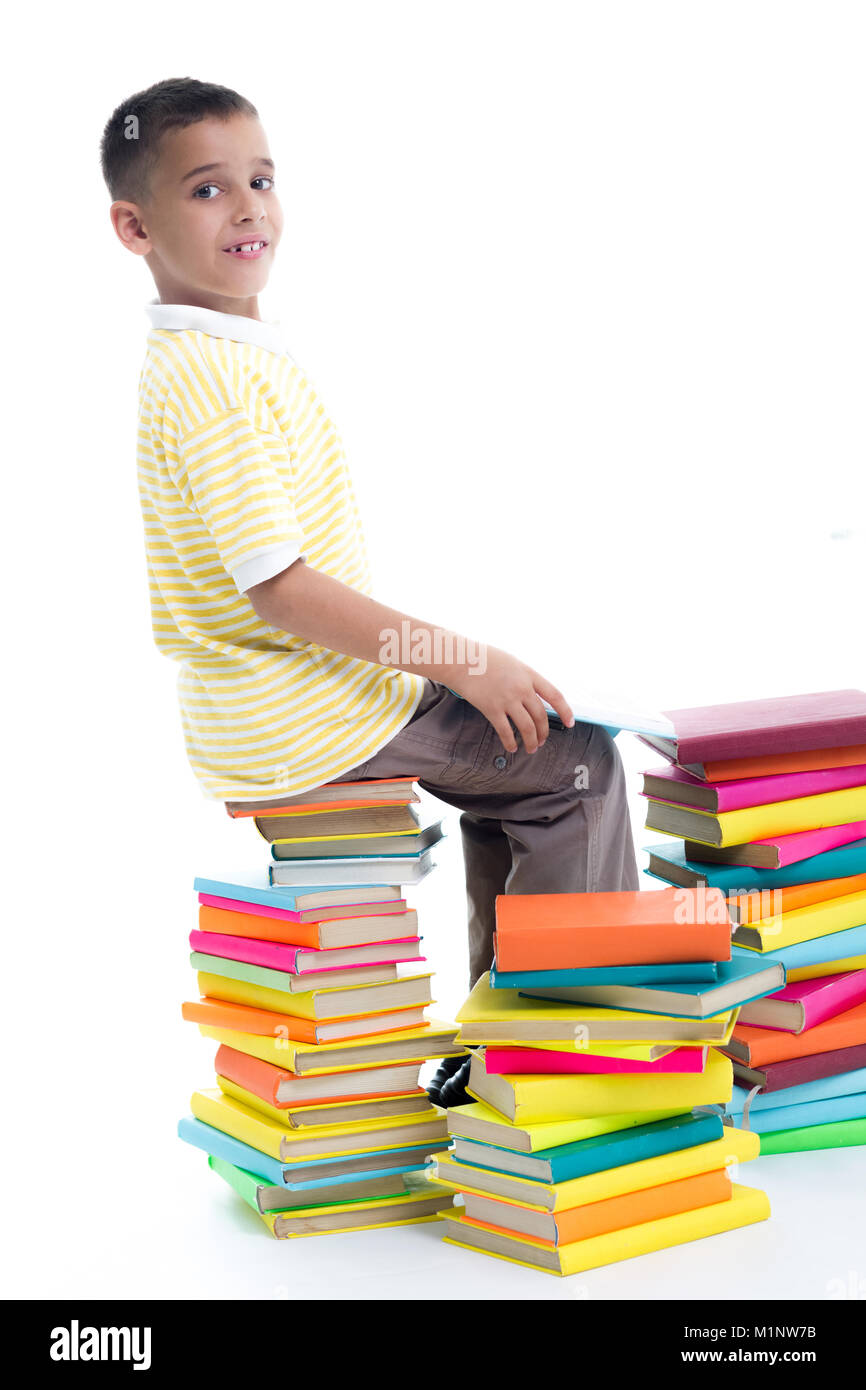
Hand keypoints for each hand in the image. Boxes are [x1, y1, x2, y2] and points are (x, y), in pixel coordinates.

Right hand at [448, 646, 573, 753]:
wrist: (461, 659)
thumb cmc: (484, 658)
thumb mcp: (512, 662)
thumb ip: (524, 678)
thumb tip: (532, 695)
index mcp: (529, 675)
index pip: (555, 695)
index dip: (565, 711)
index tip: (570, 723)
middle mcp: (522, 688)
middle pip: (541, 716)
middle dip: (544, 732)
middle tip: (542, 741)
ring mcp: (507, 699)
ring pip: (527, 727)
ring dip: (531, 741)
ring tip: (531, 748)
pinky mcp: (492, 709)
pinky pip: (505, 731)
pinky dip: (510, 743)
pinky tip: (512, 748)